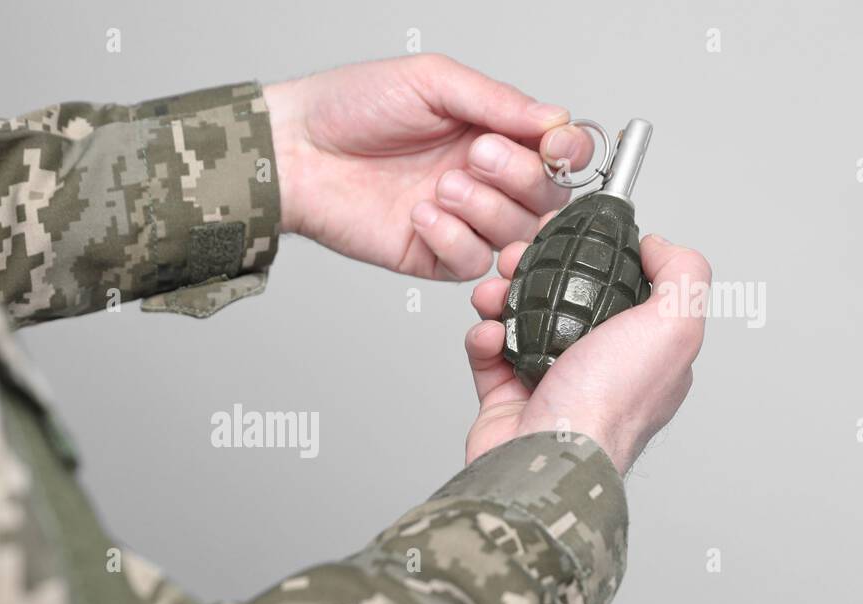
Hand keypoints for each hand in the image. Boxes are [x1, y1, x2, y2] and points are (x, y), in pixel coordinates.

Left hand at [263, 54, 592, 279]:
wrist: (295, 151)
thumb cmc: (350, 107)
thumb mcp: (431, 83)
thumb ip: (497, 101)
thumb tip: (556, 119)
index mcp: (491, 131)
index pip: (558, 152)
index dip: (567, 151)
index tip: (554, 145)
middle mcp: (483, 179)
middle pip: (546, 199)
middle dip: (520, 178)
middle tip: (476, 156)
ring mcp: (460, 221)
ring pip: (516, 234)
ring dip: (486, 209)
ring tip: (442, 184)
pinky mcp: (431, 256)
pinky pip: (471, 262)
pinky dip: (453, 238)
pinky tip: (420, 214)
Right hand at [464, 233, 711, 474]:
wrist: (545, 456)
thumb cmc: (609, 403)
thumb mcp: (675, 326)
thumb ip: (682, 274)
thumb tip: (659, 245)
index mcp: (645, 353)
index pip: (624, 288)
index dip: (597, 256)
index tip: (569, 234)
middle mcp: (600, 369)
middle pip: (566, 299)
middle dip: (537, 270)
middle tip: (518, 258)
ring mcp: (552, 384)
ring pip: (522, 321)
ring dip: (502, 297)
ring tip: (494, 292)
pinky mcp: (507, 400)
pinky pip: (489, 355)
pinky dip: (482, 337)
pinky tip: (487, 332)